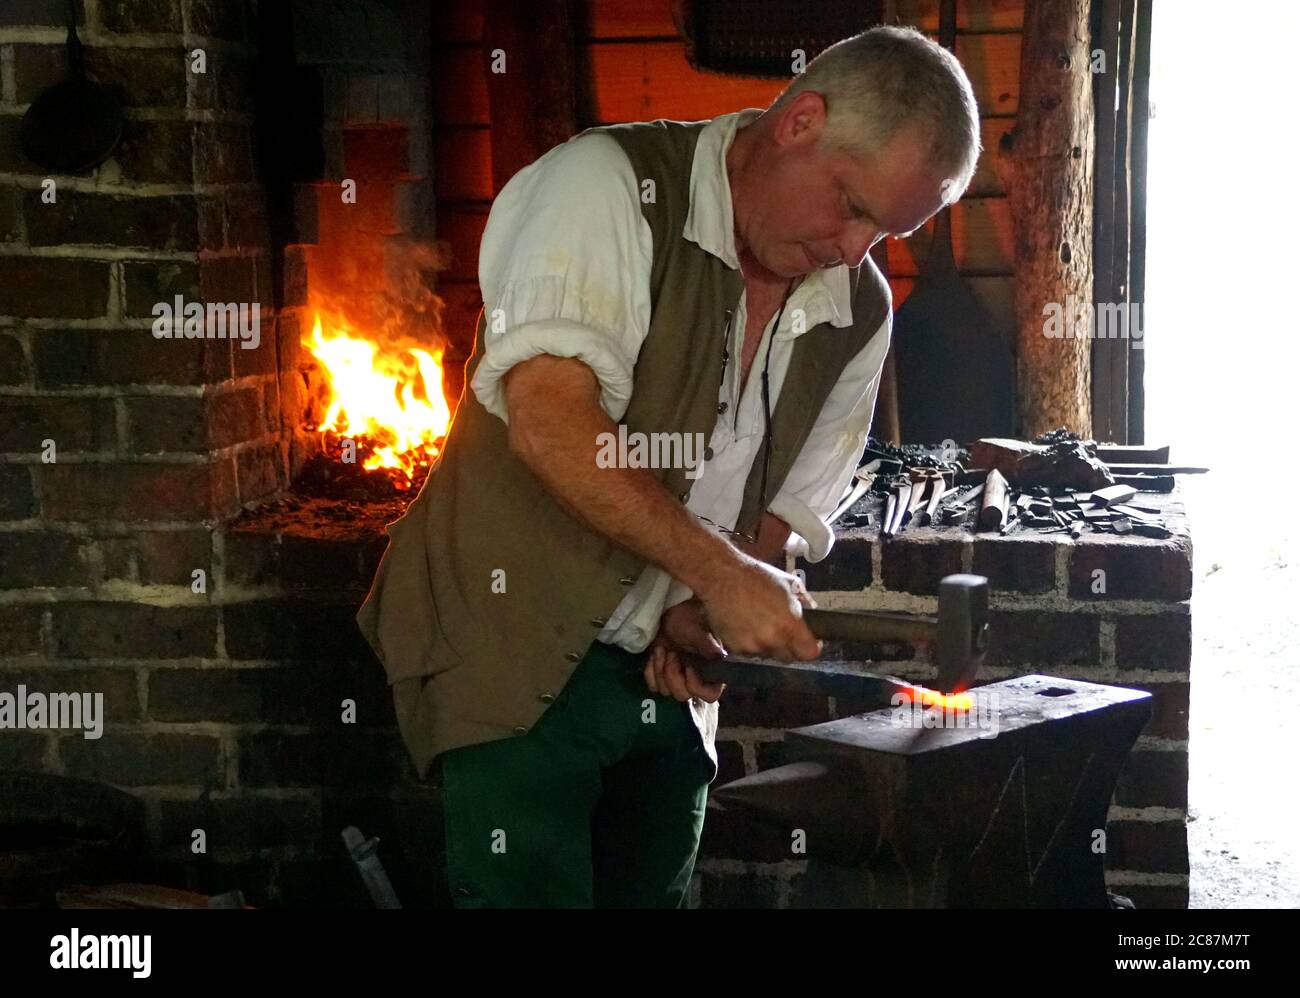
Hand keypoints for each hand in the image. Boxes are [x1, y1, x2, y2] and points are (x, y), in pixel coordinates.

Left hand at [643, 599, 726, 702]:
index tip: (688, 667)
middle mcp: (696, 679)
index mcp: (712, 671)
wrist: (670, 613)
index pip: (710, 695)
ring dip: (660, 669)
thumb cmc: (689, 618)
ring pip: (666, 691)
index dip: (696, 685)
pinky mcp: (662, 675)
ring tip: (662, 649)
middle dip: (672, 674)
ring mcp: (678, 679)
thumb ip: (708, 645)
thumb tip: (720, 656)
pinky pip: (653, 685)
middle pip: (682, 695)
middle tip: (671, 652)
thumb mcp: (698, 630)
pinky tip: (655, 654)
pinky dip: (650, 670)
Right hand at [696, 555, 821, 661]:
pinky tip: (745, 625)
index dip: (811, 648)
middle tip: (781, 629)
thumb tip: (813, 613)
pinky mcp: (734, 648)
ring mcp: (751, 646)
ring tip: (759, 623)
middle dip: (788, 646)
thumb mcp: (788, 583)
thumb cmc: (755, 576)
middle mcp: (771, 640)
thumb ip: (804, 602)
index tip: (809, 641)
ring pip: (767, 655)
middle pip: (788, 657)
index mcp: (788, 625)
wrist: (721, 577)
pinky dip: (749, 643)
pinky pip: (748, 652)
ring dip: (767, 644)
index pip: (808, 653)